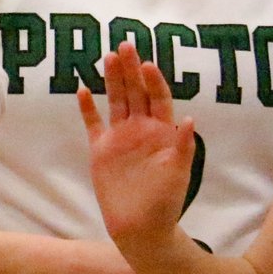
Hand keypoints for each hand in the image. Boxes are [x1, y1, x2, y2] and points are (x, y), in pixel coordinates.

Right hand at [78, 42, 196, 251]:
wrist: (140, 227)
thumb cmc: (165, 202)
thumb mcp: (179, 173)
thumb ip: (183, 146)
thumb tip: (190, 118)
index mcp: (161, 132)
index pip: (158, 98)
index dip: (153, 81)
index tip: (147, 65)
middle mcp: (140, 129)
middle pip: (135, 92)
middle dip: (131, 69)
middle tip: (125, 45)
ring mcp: (120, 137)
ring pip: (115, 101)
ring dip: (112, 79)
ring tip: (108, 57)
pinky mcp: (101, 150)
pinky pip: (93, 124)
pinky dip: (87, 108)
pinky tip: (82, 89)